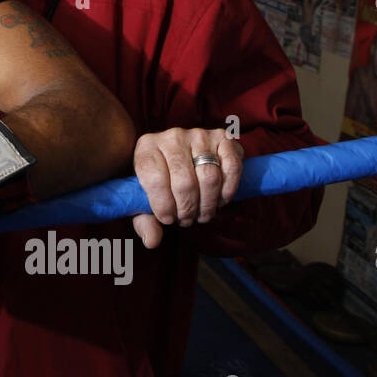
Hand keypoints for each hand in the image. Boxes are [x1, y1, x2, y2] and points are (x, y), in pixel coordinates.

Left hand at [131, 127, 242, 247]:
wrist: (178, 156)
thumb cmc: (159, 181)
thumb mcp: (145, 199)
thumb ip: (145, 221)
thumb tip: (152, 242)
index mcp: (146, 147)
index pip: (154, 179)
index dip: (163, 206)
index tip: (168, 219)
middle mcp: (172, 136)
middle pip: (184, 182)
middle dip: (188, 210)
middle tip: (188, 220)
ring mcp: (199, 134)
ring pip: (209, 177)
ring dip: (208, 204)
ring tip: (203, 214)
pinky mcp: (223, 137)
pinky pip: (232, 167)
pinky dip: (228, 190)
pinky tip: (220, 200)